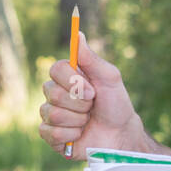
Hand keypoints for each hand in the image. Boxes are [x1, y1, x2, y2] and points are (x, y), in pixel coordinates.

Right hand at [38, 31, 146, 159]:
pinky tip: (80, 134)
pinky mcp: (51, 136)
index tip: (91, 91)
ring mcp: (52, 115)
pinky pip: (50, 132)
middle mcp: (56, 94)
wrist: (120, 135)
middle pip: (52, 93)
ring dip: (77, 120)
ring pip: (52, 114)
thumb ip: (91, 58)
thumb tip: (78, 34)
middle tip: (92, 107)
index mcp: (67, 78)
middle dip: (79, 103)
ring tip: (88, 121)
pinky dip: (71, 134)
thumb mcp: (109, 78)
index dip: (72, 81)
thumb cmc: (116, 105)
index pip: (55, 69)